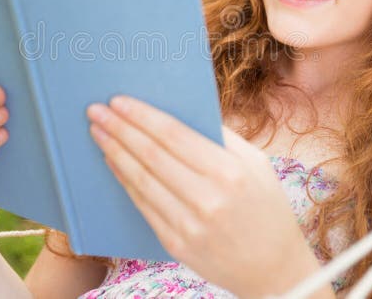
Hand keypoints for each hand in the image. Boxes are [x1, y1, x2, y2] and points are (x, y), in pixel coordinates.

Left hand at [85, 95, 329, 298]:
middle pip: (150, 155)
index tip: (118, 100)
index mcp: (229, 171)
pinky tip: (112, 162)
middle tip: (96, 111)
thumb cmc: (267, 208)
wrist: (275, 270)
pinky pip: (142, 205)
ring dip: (114, 152)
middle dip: (119, 129)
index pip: (173, 135)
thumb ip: (220, 136)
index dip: (142, 116)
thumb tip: (177, 111)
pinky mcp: (176, 244)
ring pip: (140, 179)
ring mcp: (189, 224)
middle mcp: (207, 198)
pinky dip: (124, 180)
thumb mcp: (256, 164)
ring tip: (98, 132)